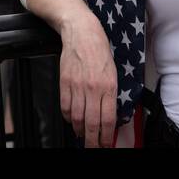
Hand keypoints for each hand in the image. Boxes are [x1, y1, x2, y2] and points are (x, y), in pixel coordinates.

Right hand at [58, 11, 118, 147]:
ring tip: (83, 136)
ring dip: (80, 131)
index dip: (107, 137)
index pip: (108, 119)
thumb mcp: (114, 70)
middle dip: (93, 141)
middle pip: (91, 123)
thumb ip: (111, 93)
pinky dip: (68, 118)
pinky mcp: (64, 82)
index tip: (107, 144)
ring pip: (76, 118)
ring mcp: (77, 86)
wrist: (81, 31)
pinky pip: (65, 106)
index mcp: (108, 85)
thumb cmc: (99, 47)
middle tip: (94, 147)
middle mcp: (92, 87)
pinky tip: (72, 121)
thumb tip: (111, 114)